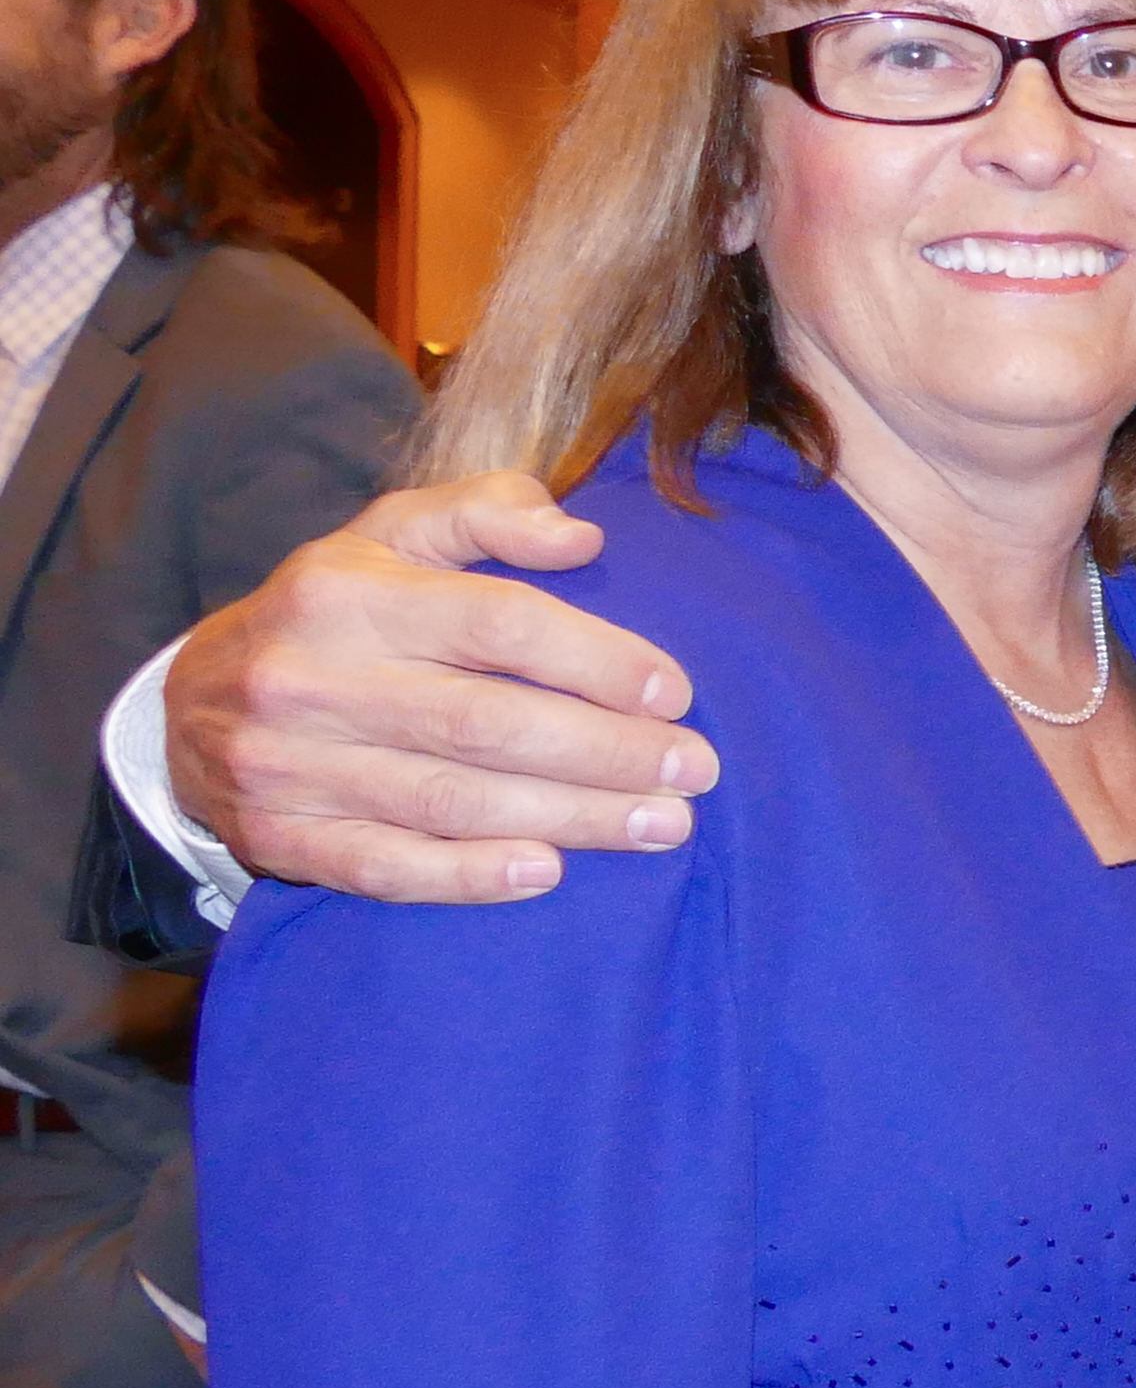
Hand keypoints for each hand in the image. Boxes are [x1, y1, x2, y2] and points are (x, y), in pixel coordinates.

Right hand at [166, 476, 713, 904]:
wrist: (189, 702)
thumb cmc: (333, 612)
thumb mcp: (390, 535)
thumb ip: (486, 512)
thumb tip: (582, 538)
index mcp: (348, 592)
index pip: (495, 622)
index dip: (596, 659)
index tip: (676, 693)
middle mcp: (312, 678)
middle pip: (487, 722)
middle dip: (607, 752)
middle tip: (695, 772)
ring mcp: (290, 764)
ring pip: (452, 800)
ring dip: (571, 818)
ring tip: (661, 825)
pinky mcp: (280, 837)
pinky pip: (386, 866)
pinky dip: (469, 875)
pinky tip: (547, 871)